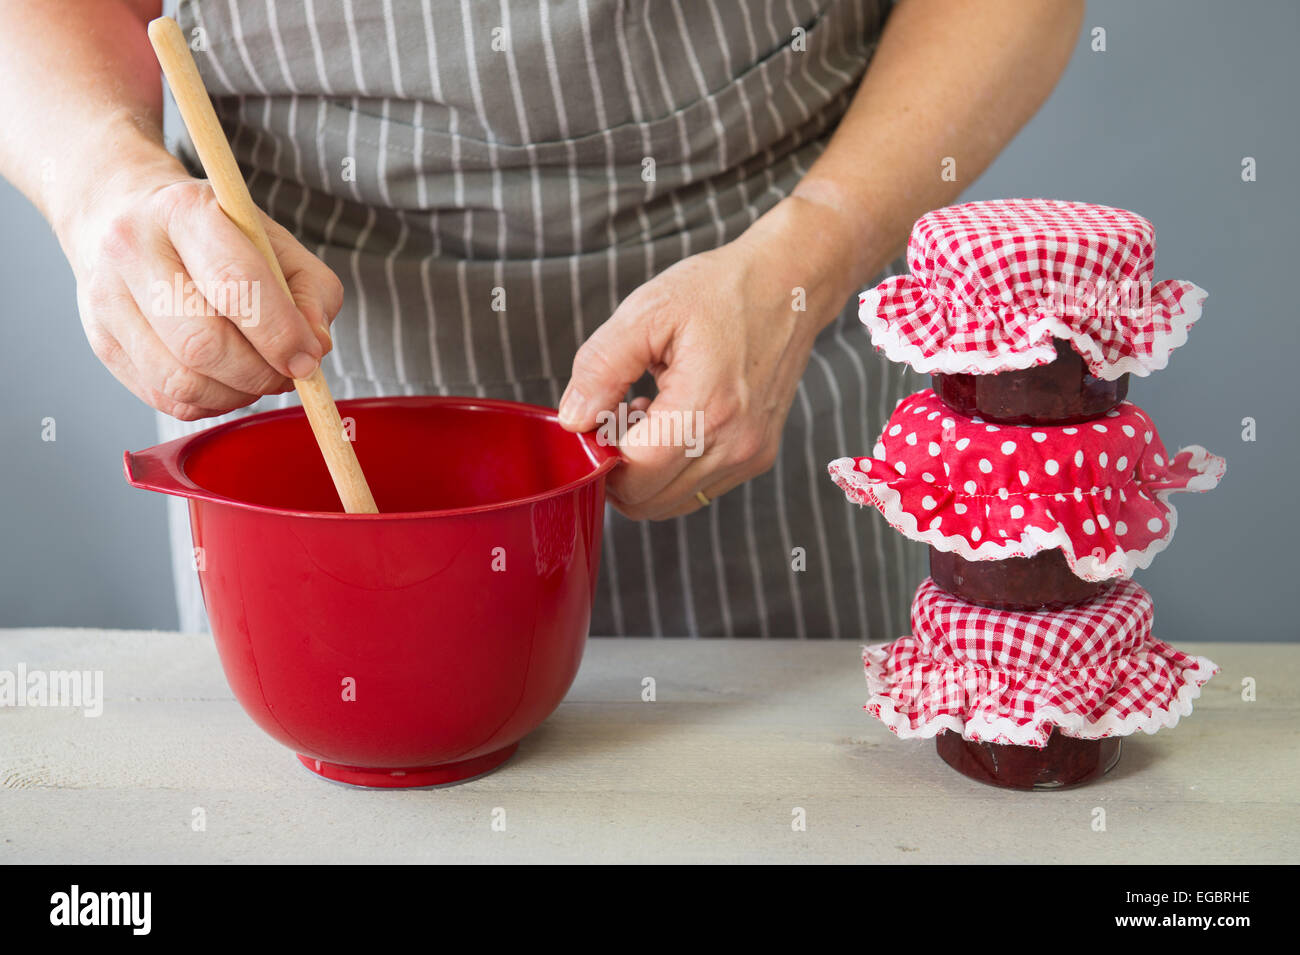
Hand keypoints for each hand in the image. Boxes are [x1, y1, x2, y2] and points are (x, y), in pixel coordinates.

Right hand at [58, 147, 342, 420]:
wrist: (127, 218)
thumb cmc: (215, 234)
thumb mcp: (275, 241)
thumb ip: (311, 290)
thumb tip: (316, 346)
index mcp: (184, 211)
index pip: (236, 285)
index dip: (281, 334)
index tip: (308, 358)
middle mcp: (133, 249)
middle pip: (204, 343)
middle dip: (260, 373)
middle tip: (287, 374)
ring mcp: (108, 299)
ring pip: (182, 380)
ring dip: (237, 394)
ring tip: (259, 377)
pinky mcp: (102, 342)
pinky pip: (166, 398)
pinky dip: (210, 403)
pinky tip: (226, 381)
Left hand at [557, 196, 857, 518]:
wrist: (790, 283)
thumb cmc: (721, 291)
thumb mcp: (646, 312)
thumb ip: (600, 368)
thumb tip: (574, 419)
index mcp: (706, 408)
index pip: (635, 476)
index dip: (599, 458)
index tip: (591, 423)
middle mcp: (734, 443)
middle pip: (649, 500)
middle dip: (618, 470)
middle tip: (611, 420)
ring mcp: (749, 455)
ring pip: (670, 502)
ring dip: (645, 472)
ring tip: (643, 417)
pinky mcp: (757, 456)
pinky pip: (697, 489)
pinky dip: (672, 468)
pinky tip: (669, 422)